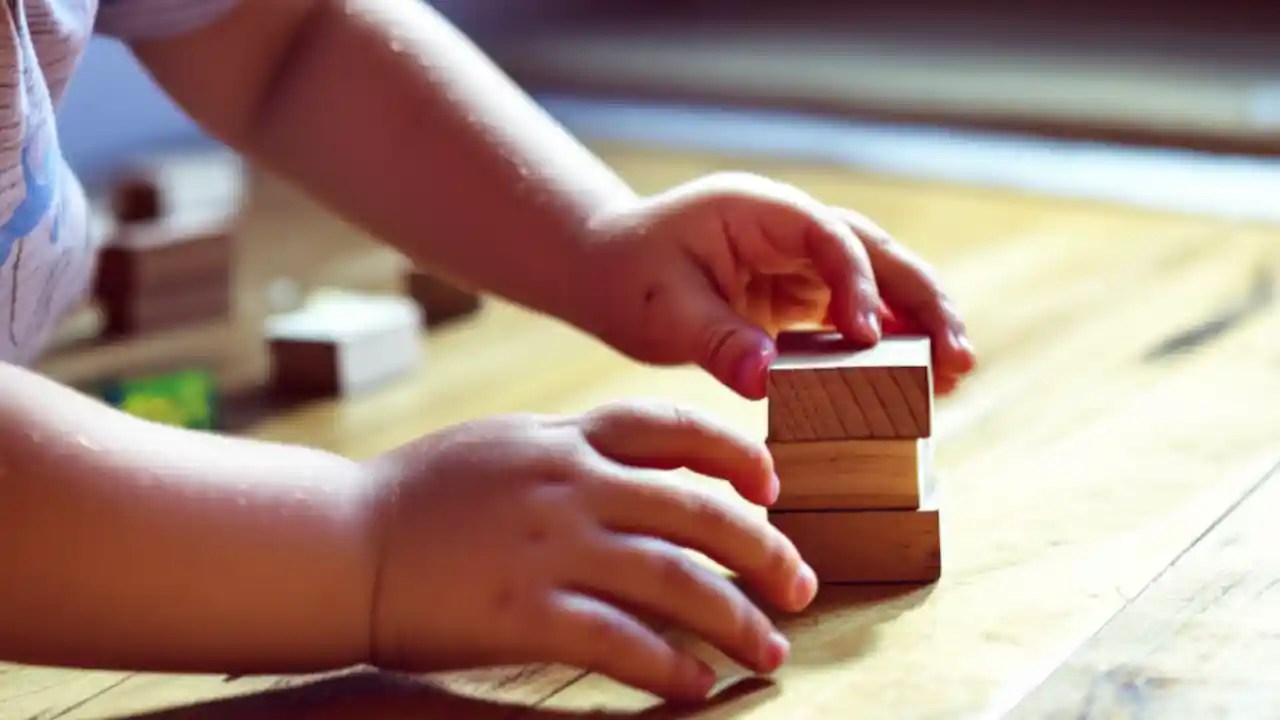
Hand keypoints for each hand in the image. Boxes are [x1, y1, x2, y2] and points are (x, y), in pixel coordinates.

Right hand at [361, 401, 816, 700]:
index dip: (735, 454)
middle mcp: (569, 486)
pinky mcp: (525, 614)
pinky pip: (621, 643)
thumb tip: (632, 463)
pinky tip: (697, 686)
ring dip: (736, 619)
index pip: (672, 429)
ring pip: (676, 581)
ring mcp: (549, 548)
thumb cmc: (415, 495)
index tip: (773, 486)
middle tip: (800, 584)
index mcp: (562, 438)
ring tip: (771, 650)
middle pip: (698, 512)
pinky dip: (670, 667)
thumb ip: (568, 448)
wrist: (338, 541)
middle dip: (763, 551)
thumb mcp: (499, 444)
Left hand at [576, 172, 976, 397]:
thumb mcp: (660, 310)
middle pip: (876, 254)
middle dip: (921, 302)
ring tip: (958, 370)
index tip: (868, 339)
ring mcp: (802, 259)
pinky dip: (890, 340)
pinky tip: (920, 375)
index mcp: (759, 211)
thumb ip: (715, 339)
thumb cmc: (628, 278)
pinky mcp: (802, 293)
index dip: (858, 285)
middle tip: (957, 355)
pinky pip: (857, 312)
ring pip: (879, 281)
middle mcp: (792, 227)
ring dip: (919, 321)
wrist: (608, 270)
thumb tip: (764, 380)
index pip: (830, 238)